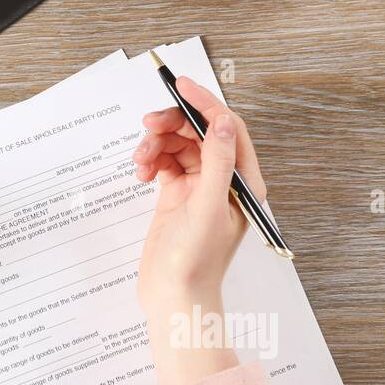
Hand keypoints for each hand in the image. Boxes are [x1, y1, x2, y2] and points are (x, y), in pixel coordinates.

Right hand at [132, 78, 265, 384]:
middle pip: (199, 131)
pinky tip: (141, 172)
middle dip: (173, 123)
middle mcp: (223, 181)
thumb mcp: (207, 209)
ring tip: (141, 161)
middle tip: (148, 126)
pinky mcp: (177, 196)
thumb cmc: (195, 264)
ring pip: (178, 145)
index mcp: (243, 183)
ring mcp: (198, 188)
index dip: (205, 103)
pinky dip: (151, 159)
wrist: (173, 298)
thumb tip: (222, 123)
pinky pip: (164, 161)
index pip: (227, 128)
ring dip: (156, 144)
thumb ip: (217, 163)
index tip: (180, 86)